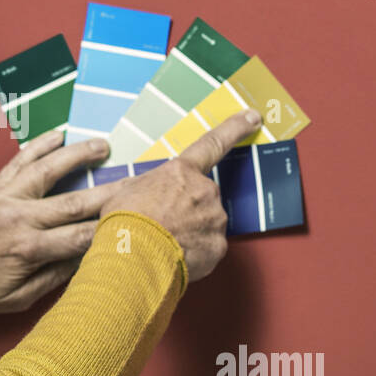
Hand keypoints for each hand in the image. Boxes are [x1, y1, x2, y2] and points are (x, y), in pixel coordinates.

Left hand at [0, 130, 126, 314]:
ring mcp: (6, 197)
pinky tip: (58, 135)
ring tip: (103, 146)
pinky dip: (39, 145)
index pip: (81, 237)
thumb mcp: (14, 299)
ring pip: (49, 169)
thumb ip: (52, 279)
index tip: (138, 219)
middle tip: (138, 180)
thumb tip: (86, 261)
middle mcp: (20, 217)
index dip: (111, 228)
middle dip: (110, 190)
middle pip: (75, 201)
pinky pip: (20, 160)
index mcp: (28, 250)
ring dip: (78, 155)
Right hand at [99, 110, 260, 281]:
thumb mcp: (122, 192)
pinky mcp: (217, 247)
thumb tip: (141, 192)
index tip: (253, 117)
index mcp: (181, 172)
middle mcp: (204, 191)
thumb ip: (141, 187)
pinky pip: (208, 248)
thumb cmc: (123, 223)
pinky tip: (174, 258)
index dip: (235, 128)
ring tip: (163, 245)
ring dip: (190, 232)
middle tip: (162, 224)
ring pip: (207, 223)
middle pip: (202, 197)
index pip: (212, 144)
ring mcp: (214, 220)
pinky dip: (195, 253)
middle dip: (187, 209)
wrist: (132, 258)